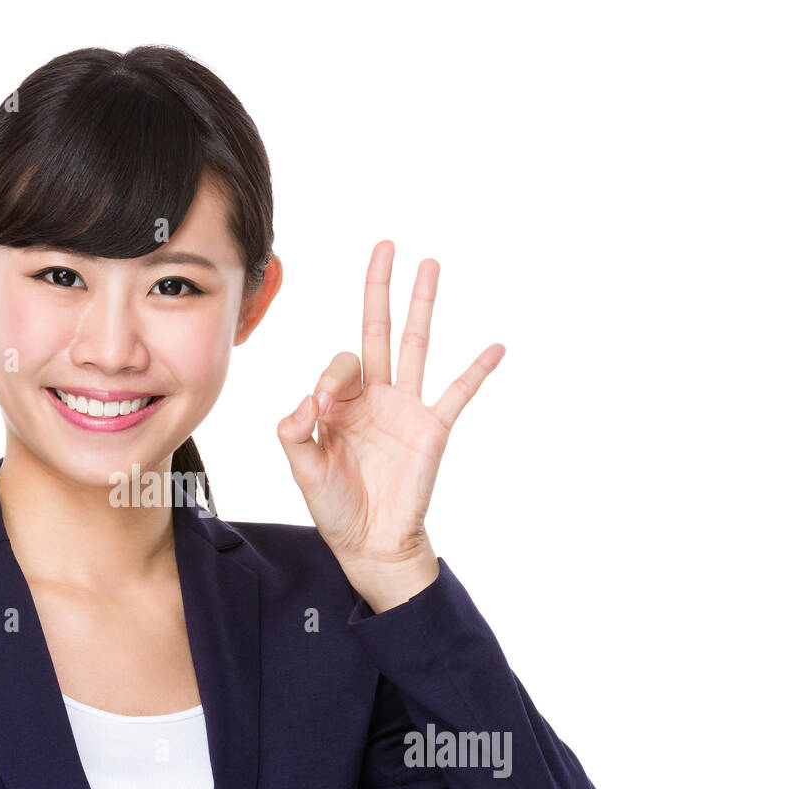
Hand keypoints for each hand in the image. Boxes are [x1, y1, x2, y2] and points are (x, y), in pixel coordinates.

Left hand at [276, 241, 504, 606]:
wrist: (369, 542)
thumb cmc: (334, 505)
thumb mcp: (302, 470)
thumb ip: (293, 434)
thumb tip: (308, 402)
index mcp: (340, 402)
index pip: (339, 365)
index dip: (329, 380)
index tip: (320, 412)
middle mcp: (374, 395)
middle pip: (377, 330)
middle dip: (379, 289)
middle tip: (385, 246)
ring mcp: (406, 407)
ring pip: (416, 346)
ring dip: (422, 306)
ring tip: (429, 264)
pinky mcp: (433, 428)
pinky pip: (458, 393)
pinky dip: (477, 370)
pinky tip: (495, 346)